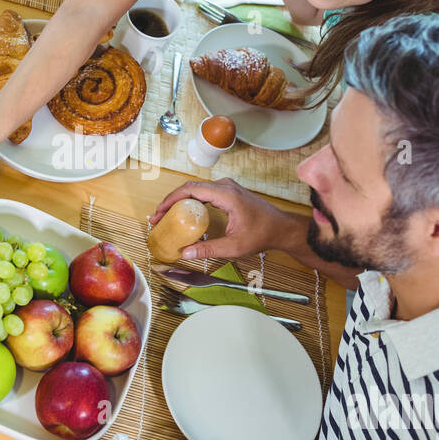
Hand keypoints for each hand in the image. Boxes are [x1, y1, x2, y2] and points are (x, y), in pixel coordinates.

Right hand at [147, 178, 288, 261]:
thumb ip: (209, 249)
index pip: (190, 190)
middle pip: (190, 188)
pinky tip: (183, 214)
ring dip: (179, 201)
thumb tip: (185, 253)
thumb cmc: (262, 234)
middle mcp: (225, 186)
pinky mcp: (228, 192)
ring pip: (196, 189)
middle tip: (157, 218)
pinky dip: (190, 201)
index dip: (170, 200)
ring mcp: (227, 187)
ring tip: (166, 216)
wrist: (281, 228)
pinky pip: (204, 192)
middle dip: (171, 202)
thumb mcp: (234, 246)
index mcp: (226, 195)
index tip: (158, 212)